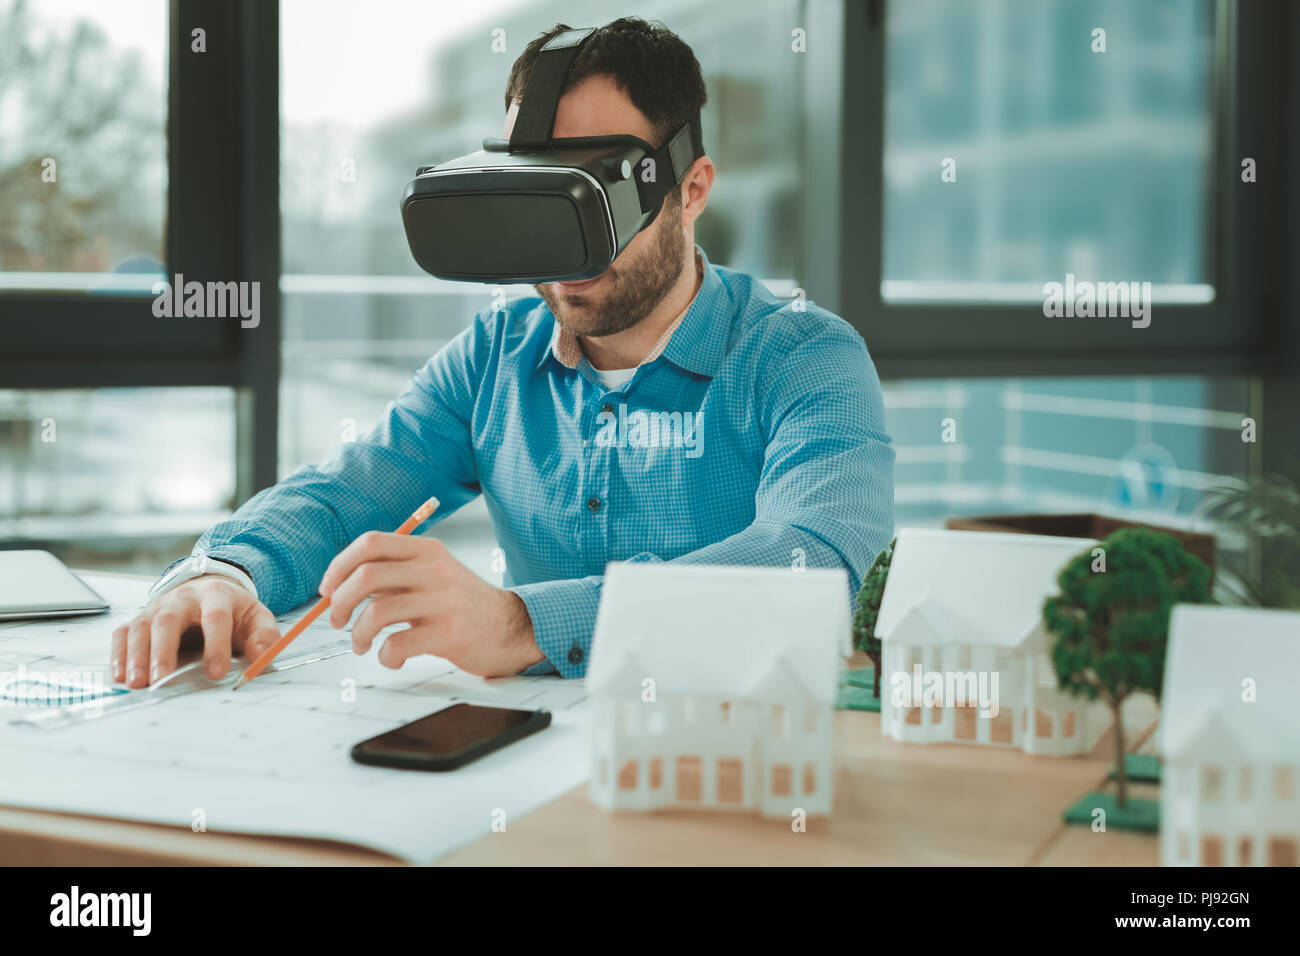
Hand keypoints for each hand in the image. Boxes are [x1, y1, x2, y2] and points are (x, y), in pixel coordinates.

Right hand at [110, 575, 281, 688]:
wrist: (212, 589)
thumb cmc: (233, 610)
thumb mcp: (257, 618)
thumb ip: (264, 637)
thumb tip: (262, 657)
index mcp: (216, 595)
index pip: (215, 617)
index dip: (216, 645)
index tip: (216, 673)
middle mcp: (182, 598)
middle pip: (168, 620)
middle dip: (164, 651)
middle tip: (162, 679)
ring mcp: (158, 607)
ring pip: (141, 627)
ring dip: (137, 656)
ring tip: (138, 683)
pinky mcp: (141, 619)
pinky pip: (123, 633)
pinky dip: (119, 653)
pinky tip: (121, 675)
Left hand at [319, 532, 542, 677]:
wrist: (512, 628)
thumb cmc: (463, 605)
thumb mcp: (434, 576)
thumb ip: (395, 575)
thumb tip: (341, 586)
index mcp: (427, 550)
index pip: (371, 543)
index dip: (340, 565)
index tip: (328, 589)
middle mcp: (435, 569)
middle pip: (366, 575)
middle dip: (339, 602)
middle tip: (338, 621)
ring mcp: (444, 600)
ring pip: (377, 612)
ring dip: (358, 634)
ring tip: (362, 644)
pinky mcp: (449, 633)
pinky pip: (397, 644)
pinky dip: (385, 656)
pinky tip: (392, 658)